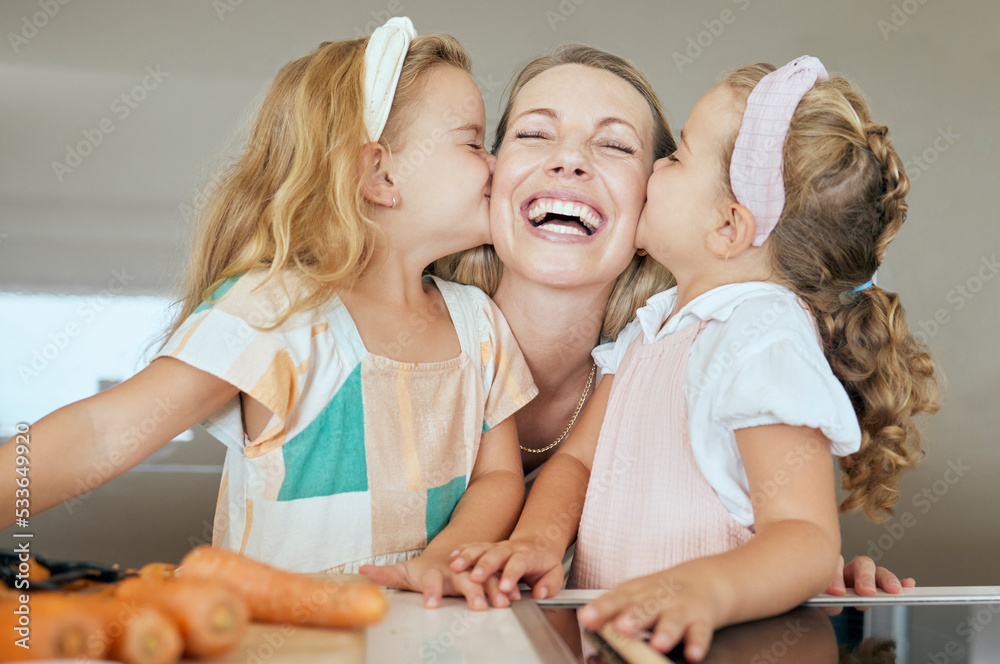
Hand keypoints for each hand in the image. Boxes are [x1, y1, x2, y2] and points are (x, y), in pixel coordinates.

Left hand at [360, 549, 514, 610]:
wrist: (449, 554)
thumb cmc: (424, 569)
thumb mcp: (404, 571)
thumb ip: (385, 574)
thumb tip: (361, 571)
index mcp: (433, 572)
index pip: (431, 581)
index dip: (432, 592)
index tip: (432, 604)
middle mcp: (454, 570)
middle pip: (463, 580)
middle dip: (472, 592)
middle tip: (479, 607)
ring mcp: (470, 570)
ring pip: (484, 579)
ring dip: (493, 590)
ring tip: (502, 602)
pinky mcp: (485, 573)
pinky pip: (498, 579)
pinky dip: (507, 588)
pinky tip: (515, 597)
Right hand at [450, 538, 564, 602]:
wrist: (538, 542)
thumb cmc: (544, 562)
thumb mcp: (555, 573)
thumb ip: (549, 584)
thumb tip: (539, 593)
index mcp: (527, 556)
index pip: (519, 563)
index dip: (512, 575)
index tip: (505, 588)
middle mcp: (510, 549)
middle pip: (496, 554)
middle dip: (485, 566)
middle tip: (476, 578)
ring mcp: (497, 546)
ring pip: (481, 548)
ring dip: (468, 557)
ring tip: (456, 567)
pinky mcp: (487, 547)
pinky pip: (473, 546)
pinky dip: (462, 551)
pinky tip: (453, 557)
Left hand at [576, 569, 721, 661]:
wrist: (703, 581)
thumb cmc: (660, 593)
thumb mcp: (634, 595)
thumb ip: (610, 608)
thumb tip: (584, 618)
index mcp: (637, 593)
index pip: (617, 599)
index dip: (602, 608)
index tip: (588, 618)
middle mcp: (658, 599)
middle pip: (645, 607)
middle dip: (634, 617)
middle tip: (623, 627)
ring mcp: (680, 609)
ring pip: (673, 620)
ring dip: (666, 631)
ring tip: (659, 644)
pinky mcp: (700, 621)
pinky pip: (700, 632)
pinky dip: (697, 643)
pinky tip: (693, 653)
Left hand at [821, 555, 915, 615]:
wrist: (824, 597)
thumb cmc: (821, 594)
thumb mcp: (820, 597)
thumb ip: (825, 601)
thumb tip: (833, 606)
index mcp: (832, 565)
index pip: (836, 564)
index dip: (836, 577)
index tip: (838, 593)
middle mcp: (851, 569)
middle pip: (862, 564)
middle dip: (866, 578)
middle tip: (866, 592)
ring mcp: (866, 578)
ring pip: (878, 572)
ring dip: (887, 580)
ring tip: (894, 591)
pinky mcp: (878, 588)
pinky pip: (893, 584)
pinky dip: (901, 584)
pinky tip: (909, 585)